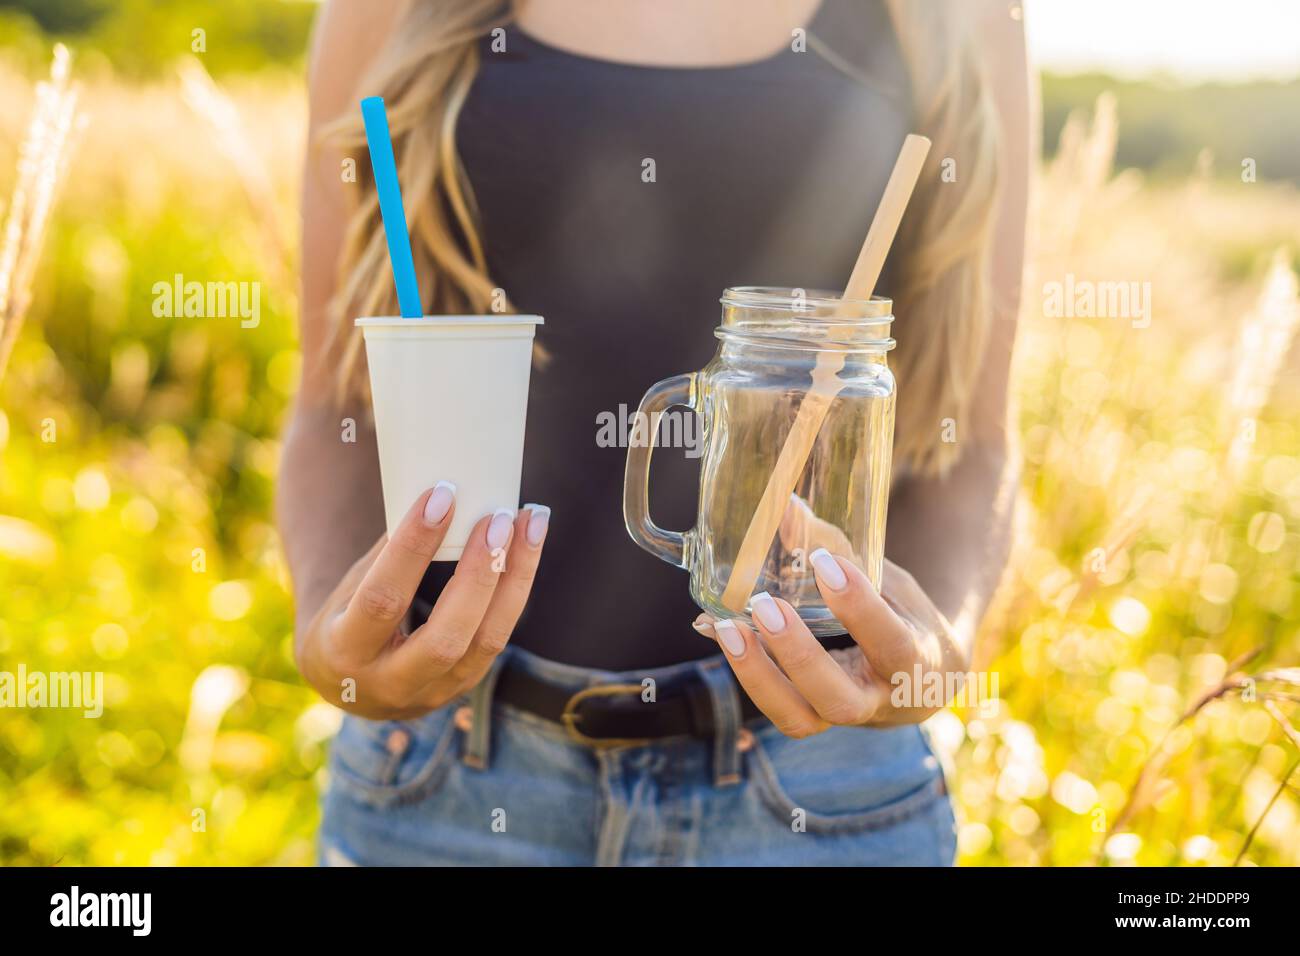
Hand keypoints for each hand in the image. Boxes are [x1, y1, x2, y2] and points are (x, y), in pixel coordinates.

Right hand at [296, 484, 548, 718]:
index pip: (384, 599)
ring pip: (486, 640)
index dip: (414, 548)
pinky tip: (526, 549)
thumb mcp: (349, 590)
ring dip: (514, 577)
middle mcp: (389, 682)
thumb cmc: (346, 620)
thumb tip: (439, 498)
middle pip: (447, 636)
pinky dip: (515, 590)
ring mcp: (432, 693)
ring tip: (530, 523)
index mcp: (345, 651)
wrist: (349, 686)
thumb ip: (388, 555)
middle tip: (498, 517)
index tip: (441, 497)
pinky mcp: (463, 687)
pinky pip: (497, 637)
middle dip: (479, 573)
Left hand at [695, 552, 968, 736]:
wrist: (922, 678)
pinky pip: (775, 706)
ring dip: (757, 673)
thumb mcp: (890, 583)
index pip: (890, 643)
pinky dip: (745, 668)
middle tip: (764, 605)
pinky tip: (714, 629)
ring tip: (725, 625)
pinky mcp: (811, 718)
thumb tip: (786, 508)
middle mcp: (880, 702)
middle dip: (796, 655)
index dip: (857, 607)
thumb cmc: (906, 618)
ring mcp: (842, 718)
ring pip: (797, 718)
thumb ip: (844, 554)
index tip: (823, 564)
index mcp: (916, 663)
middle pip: (839, 701)